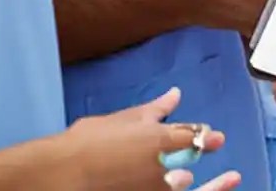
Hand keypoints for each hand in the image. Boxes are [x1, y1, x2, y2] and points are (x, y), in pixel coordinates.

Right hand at [61, 87, 229, 190]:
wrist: (61, 173)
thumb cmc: (87, 141)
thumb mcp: (122, 119)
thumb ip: (154, 109)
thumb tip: (176, 94)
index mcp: (159, 137)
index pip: (196, 135)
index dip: (207, 137)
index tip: (214, 138)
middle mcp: (163, 164)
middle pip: (191, 159)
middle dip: (190, 156)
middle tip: (175, 156)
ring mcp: (155, 187)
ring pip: (181, 182)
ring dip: (177, 177)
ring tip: (150, 171)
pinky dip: (163, 186)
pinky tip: (149, 183)